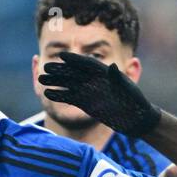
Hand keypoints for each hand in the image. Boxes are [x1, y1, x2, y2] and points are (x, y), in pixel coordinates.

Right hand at [38, 51, 161, 137]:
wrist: (136, 120)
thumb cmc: (136, 103)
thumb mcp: (129, 91)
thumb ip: (119, 79)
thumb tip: (113, 67)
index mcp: (105, 73)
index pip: (87, 64)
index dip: (75, 60)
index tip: (62, 56)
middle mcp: (95, 80)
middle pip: (74, 72)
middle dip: (60, 70)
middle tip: (45, 67)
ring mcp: (89, 91)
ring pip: (69, 83)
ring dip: (55, 81)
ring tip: (41, 79)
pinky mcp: (86, 102)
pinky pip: (70, 96)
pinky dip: (59, 94)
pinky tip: (48, 93)